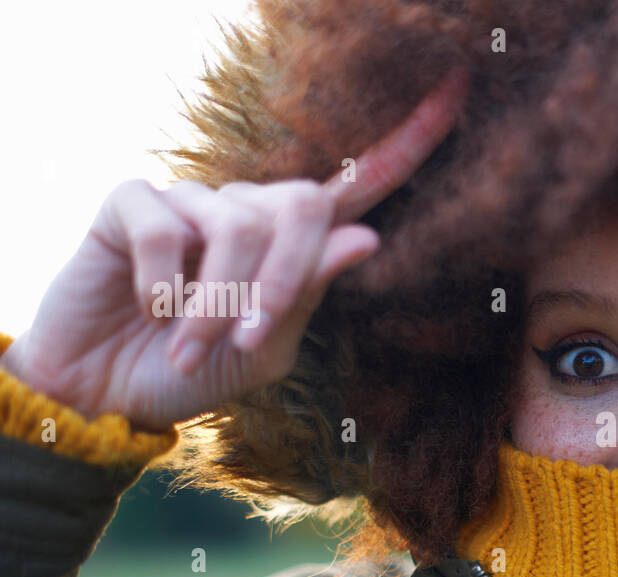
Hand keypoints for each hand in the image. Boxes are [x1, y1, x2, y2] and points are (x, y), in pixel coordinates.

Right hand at [0, 66, 469, 432]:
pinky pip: (168, 228)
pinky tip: (149, 308)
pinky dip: (165, 285)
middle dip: (285, 280)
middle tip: (254, 339)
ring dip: (219, 303)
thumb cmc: (193, 372)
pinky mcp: (132, 203)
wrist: (108, 396)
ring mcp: (192, 201)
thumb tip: (367, 237)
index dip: (407, 143)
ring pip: (237, 225)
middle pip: (302, 204)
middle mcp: (247, 211)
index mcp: (291, 246)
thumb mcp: (265, 351)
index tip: (458, 89)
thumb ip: (307, 294)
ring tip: (191, 348)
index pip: (357, 186)